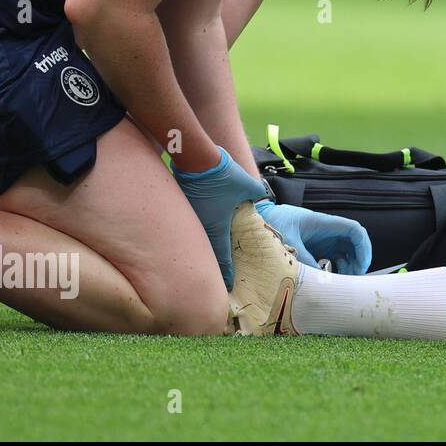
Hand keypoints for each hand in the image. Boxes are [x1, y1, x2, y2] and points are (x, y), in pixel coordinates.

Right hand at [170, 146, 268, 288]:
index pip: (223, 258)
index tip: (229, 285)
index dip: (226, 273)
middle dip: (213, 267)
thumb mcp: (248, 187)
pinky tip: (197, 236)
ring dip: (202, 252)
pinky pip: (190, 228)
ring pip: (198, 242)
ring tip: (206, 263)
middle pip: (207, 254)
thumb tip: (262, 197)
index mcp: (218, 227)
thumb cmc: (225, 175)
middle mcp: (203, 228)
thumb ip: (256, 195)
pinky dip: (194, 235)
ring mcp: (190, 220)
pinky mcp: (182, 210)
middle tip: (219, 280)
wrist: (198, 159)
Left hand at [255, 201, 372, 275]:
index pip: (355, 231)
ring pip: (346, 253)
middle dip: (358, 261)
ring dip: (349, 267)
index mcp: (324, 224)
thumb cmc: (273, 223)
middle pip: (354, 244)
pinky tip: (331, 281)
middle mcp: (328, 232)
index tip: (362, 265)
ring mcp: (323, 240)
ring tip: (344, 283)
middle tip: (353, 279)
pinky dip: (337, 270)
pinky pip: (334, 259)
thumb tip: (317, 280)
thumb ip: (303, 259)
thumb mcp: (288, 242)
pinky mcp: (316, 249)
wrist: (258, 221)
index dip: (364, 247)